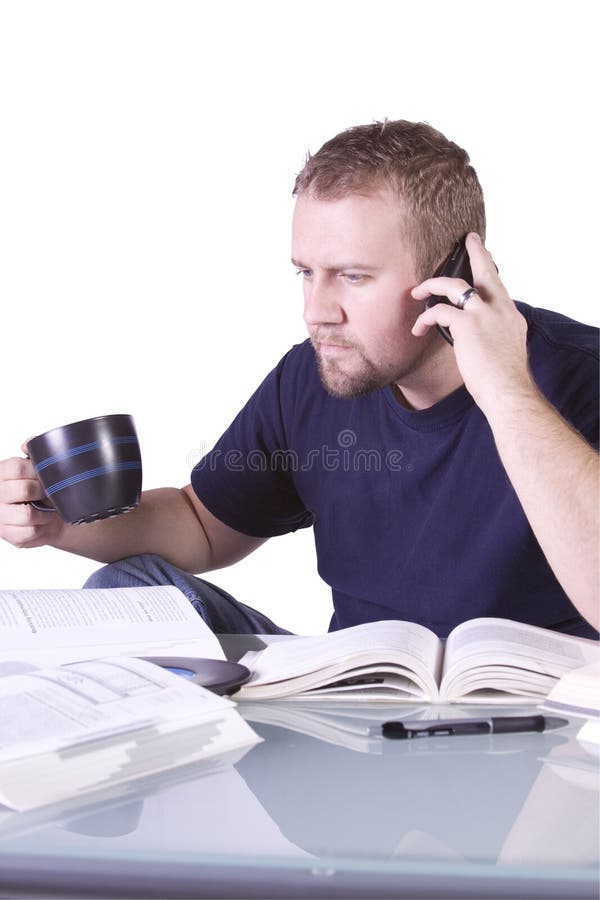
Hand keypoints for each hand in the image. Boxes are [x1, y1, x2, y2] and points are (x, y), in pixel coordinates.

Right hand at [0, 451, 65, 548]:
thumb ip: (33, 452)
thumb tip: (27, 444)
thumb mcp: (36, 468)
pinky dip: (43, 526)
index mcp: (1, 473)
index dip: (37, 471)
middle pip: (25, 490)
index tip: (44, 475)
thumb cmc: (40, 489)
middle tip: (48, 493)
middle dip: (43, 492)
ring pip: (28, 514)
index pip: (17, 467)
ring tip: (47, 508)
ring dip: (45, 512)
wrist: (46, 516)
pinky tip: (42, 521)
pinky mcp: (7, 533)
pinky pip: (31, 531)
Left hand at [411, 232, 534, 414]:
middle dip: (476, 252)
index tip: (485, 260)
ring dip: (432, 285)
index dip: (489, 272)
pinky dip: (425, 318)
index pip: (498, 287)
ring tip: (418, 292)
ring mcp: (485, 314)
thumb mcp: (505, 351)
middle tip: (467, 240)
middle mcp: (501, 309)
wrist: (509, 391)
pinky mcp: (468, 325)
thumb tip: (475, 338)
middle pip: (486, 271)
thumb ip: (494, 337)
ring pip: (454, 285)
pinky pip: (439, 311)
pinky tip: (418, 328)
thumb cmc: (504, 381)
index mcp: (511, 316)